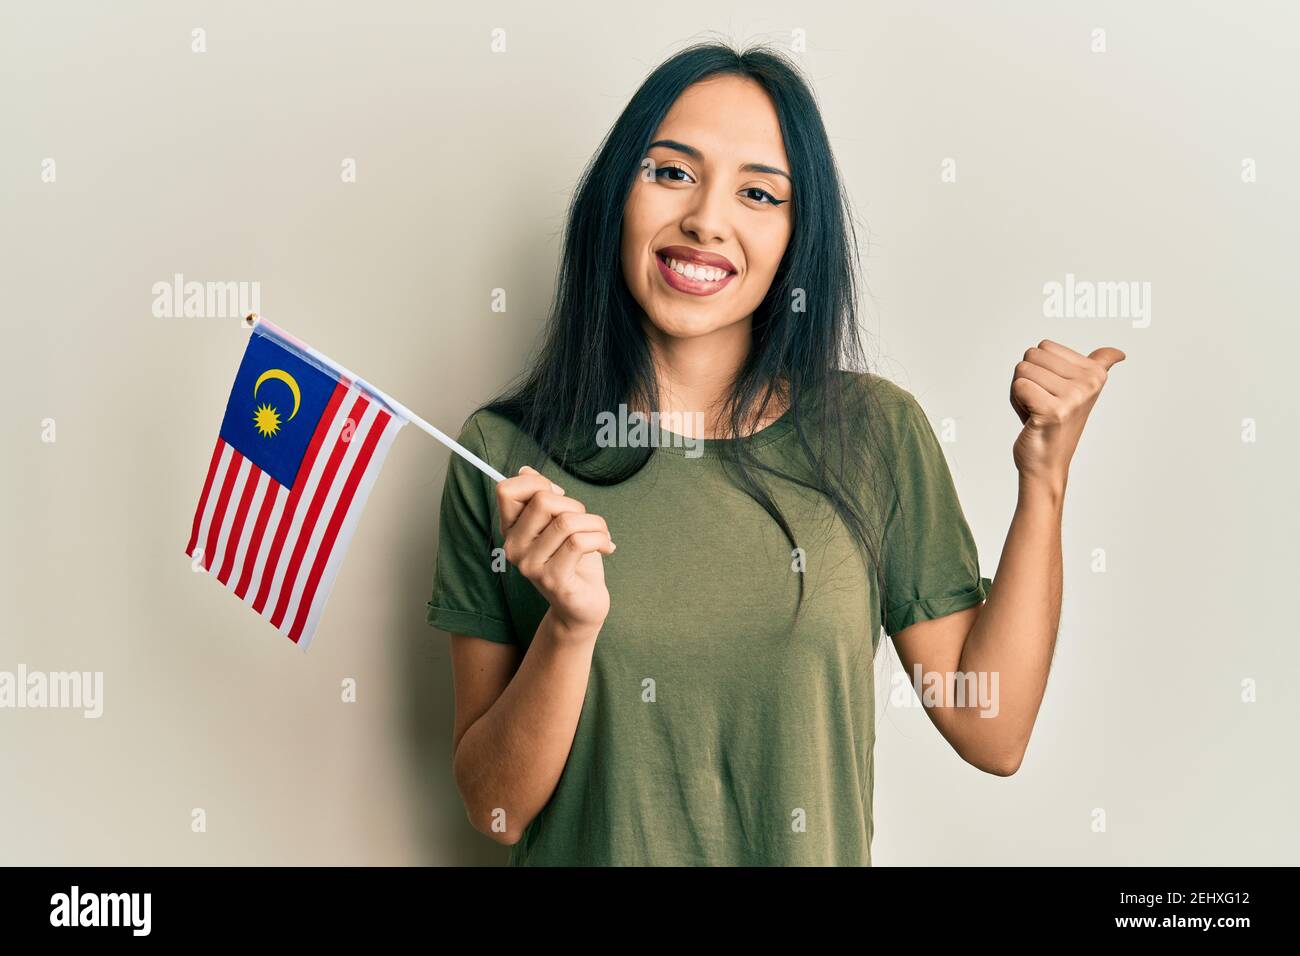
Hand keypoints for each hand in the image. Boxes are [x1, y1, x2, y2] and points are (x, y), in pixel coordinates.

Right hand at [495, 465, 614, 636]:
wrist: (582, 606)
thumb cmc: (573, 561)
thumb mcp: (557, 524)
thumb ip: (541, 498)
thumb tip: (525, 471)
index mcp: (511, 530)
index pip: (506, 490)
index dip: (537, 484)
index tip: (559, 497)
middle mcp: (514, 548)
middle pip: (542, 501)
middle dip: (574, 504)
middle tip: (585, 521)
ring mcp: (531, 566)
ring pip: (566, 520)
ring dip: (595, 523)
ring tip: (602, 534)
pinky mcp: (553, 580)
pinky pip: (579, 542)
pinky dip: (601, 538)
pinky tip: (607, 547)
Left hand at [1010, 339, 1125, 488]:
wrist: (1046, 464)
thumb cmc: (1056, 424)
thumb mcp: (1078, 389)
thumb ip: (1096, 367)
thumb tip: (1120, 353)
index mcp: (1095, 373)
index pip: (1044, 346)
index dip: (1040, 368)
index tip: (1053, 391)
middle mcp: (1089, 383)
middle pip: (1032, 355)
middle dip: (1028, 379)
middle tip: (1041, 403)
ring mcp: (1073, 398)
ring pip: (1022, 370)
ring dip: (1021, 392)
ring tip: (1037, 411)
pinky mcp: (1054, 411)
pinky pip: (1018, 386)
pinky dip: (1017, 402)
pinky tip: (1032, 418)